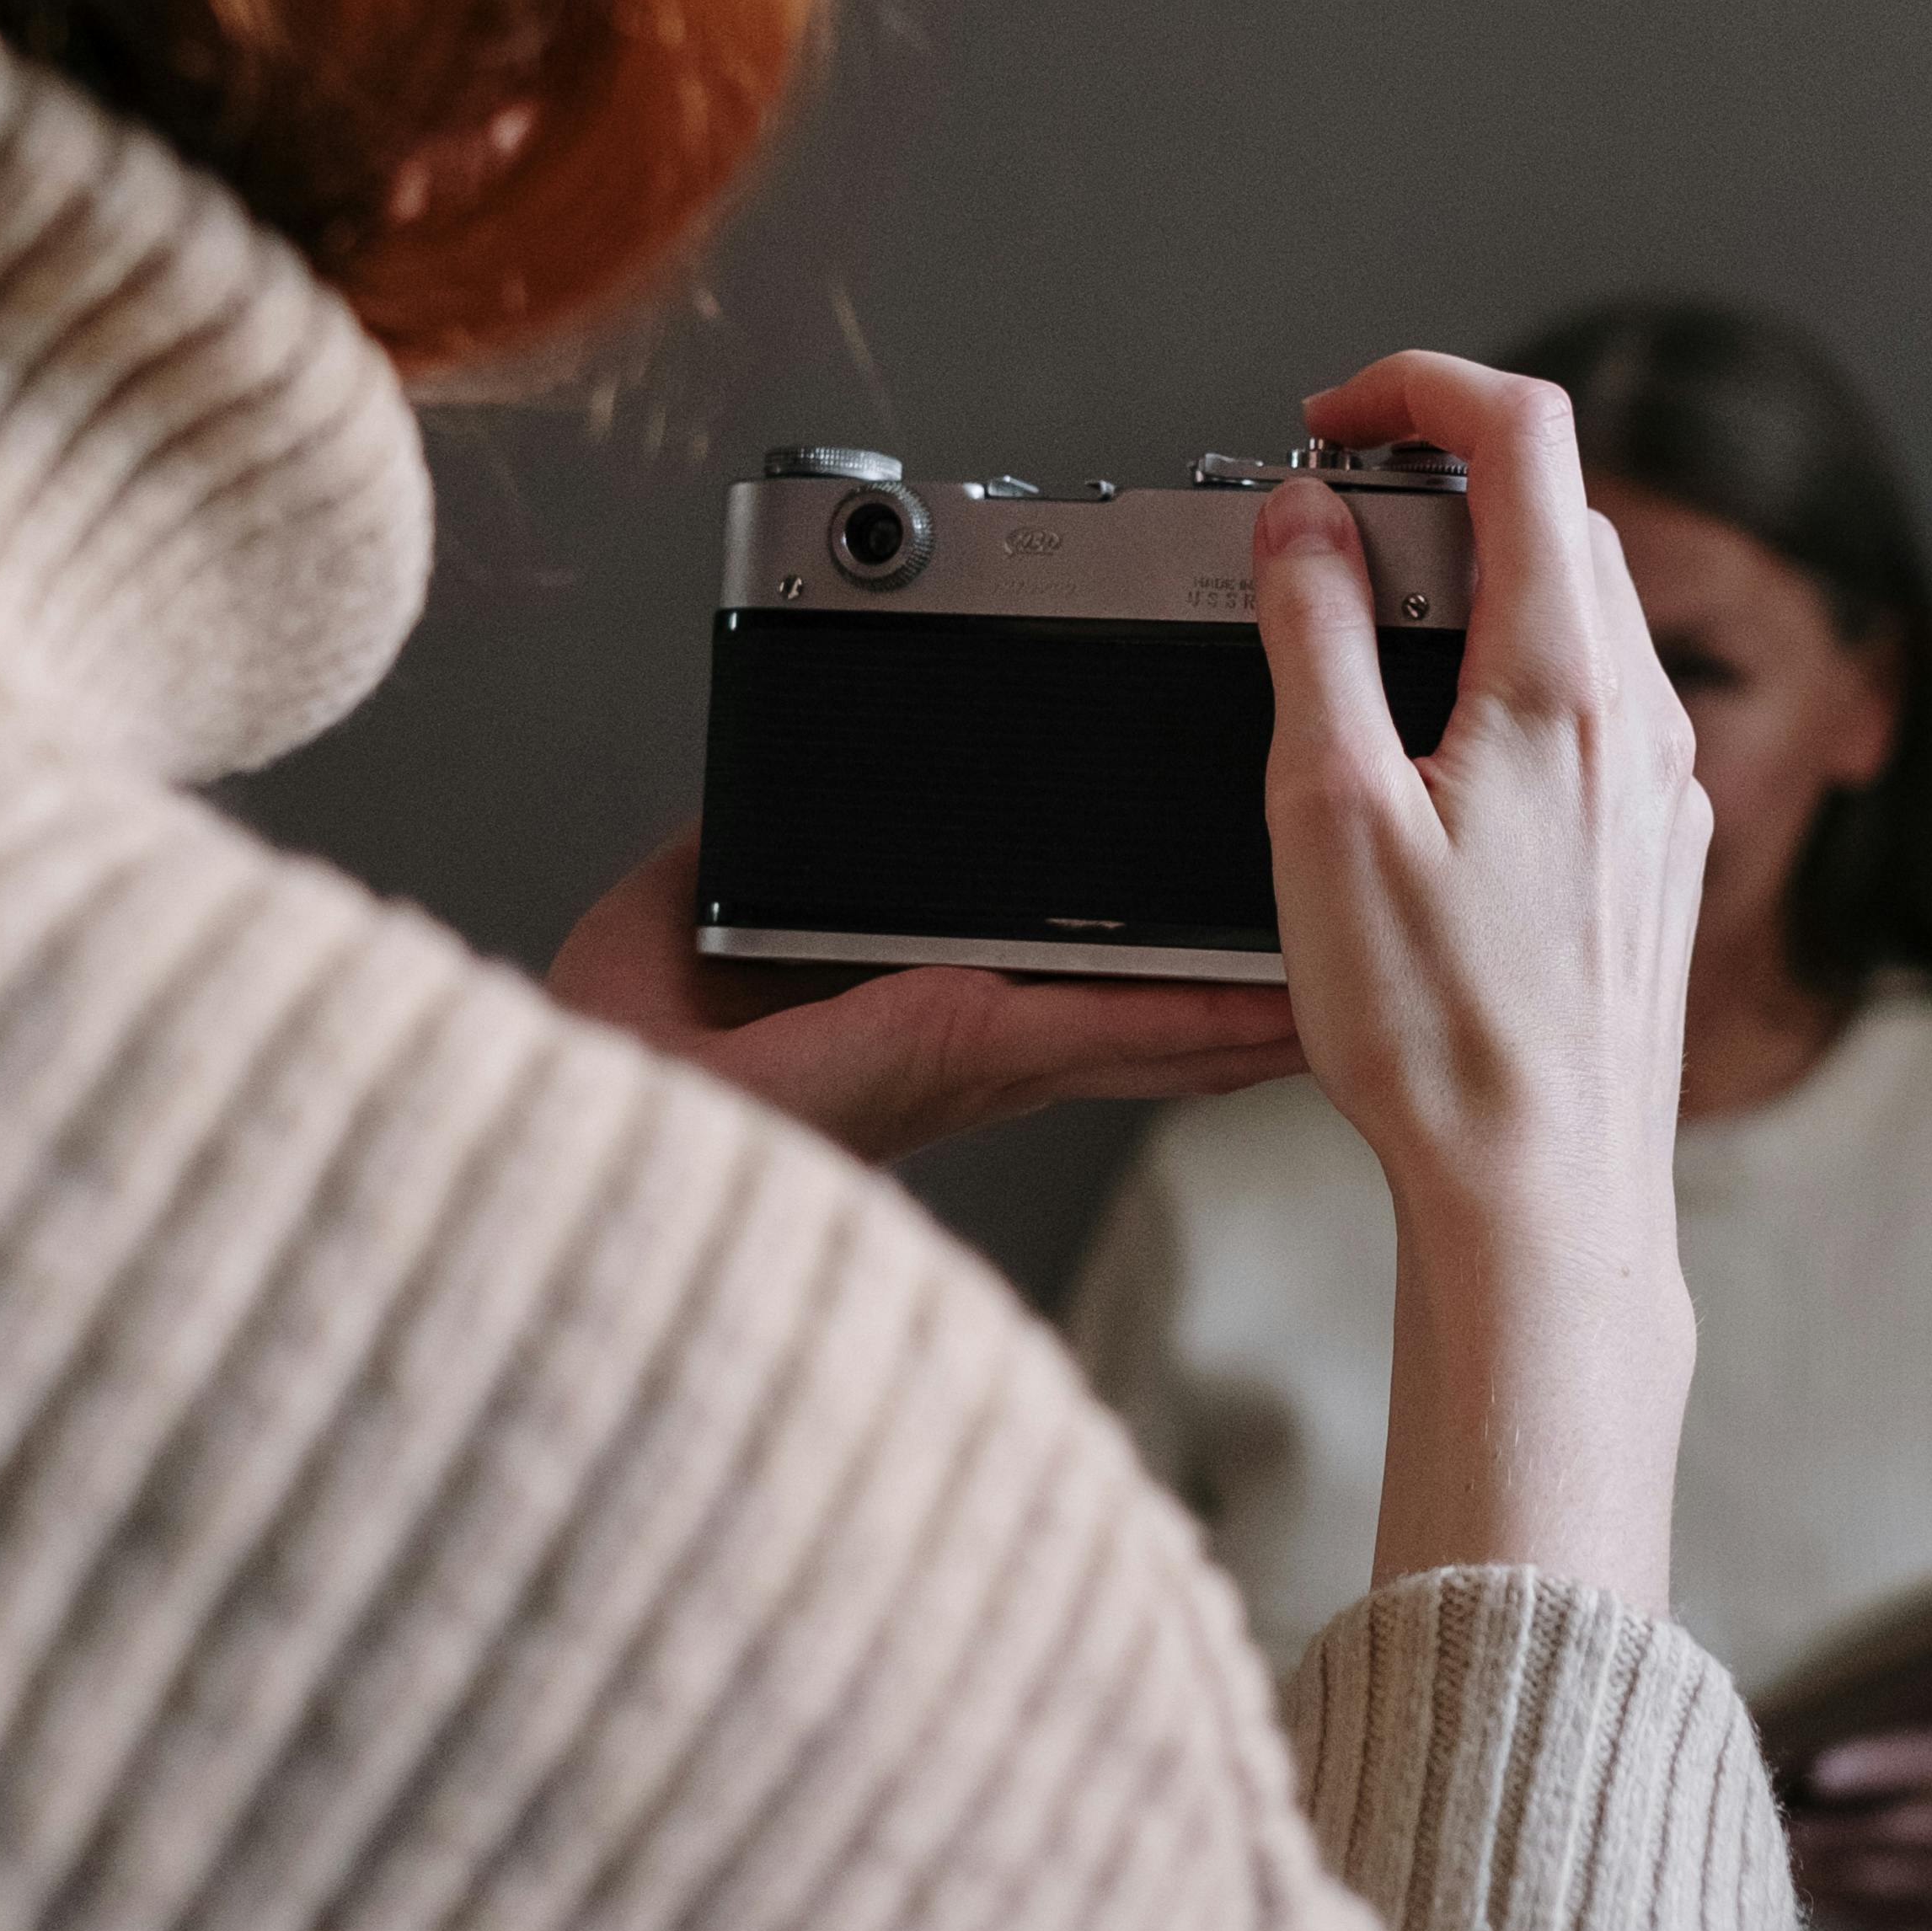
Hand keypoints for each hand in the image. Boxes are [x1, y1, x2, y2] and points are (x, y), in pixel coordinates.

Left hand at [546, 830, 1301, 1163]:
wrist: (580, 1147)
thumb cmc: (609, 1075)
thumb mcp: (677, 922)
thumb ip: (736, 847)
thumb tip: (755, 784)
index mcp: (901, 1025)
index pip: (1053, 1000)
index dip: (1142, 982)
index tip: (1211, 955)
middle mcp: (955, 1051)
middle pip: (1140, 1025)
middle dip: (1240, 1003)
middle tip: (1337, 975)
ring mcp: (973, 1052)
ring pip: (1152, 1032)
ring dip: (1253, 1011)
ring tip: (1351, 986)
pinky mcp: (968, 1043)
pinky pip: (1116, 1028)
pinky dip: (1207, 1018)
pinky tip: (1283, 1007)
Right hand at [1252, 351, 1708, 1617]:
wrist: (1543, 1193)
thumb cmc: (1441, 1034)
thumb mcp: (1325, 809)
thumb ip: (1311, 635)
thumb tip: (1302, 518)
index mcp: (1562, 678)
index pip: (1524, 431)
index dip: (1419, 383)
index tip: (1333, 416)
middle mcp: (1638, 716)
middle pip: (1556, 511)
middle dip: (1436, 482)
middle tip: (1327, 530)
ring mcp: (1658, 785)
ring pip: (1580, 609)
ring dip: (1473, 584)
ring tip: (1364, 652)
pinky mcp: (1653, 851)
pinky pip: (1592, 705)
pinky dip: (1508, 675)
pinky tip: (1431, 765)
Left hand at [1792, 1725, 1931, 1930]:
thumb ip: (1905, 1735)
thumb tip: (1814, 1743)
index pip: (1931, 1764)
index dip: (1875, 1767)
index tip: (1818, 1771)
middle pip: (1900, 1831)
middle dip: (1831, 1828)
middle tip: (1774, 1820)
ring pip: (1886, 1882)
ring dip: (1822, 1869)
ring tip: (1770, 1855)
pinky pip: (1888, 1920)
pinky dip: (1839, 1903)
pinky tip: (1801, 1885)